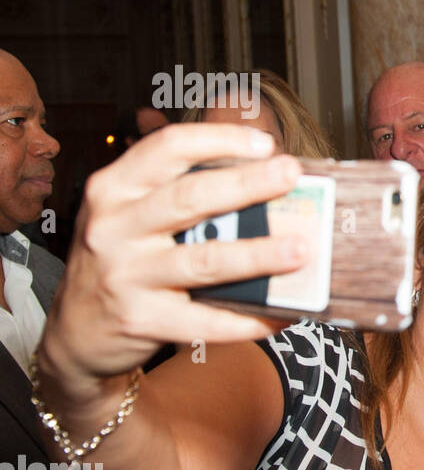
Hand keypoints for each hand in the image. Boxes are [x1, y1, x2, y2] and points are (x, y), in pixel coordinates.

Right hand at [40, 124, 305, 390]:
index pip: (167, 149)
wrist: (76, 330)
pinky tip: (281, 314)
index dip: (218, 139)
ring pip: (205, 260)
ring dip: (259, 254)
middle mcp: (114, 227)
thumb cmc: (120, 259)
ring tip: (302, 249)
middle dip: (247, 184)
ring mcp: (126, 274)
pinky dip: (248, 319)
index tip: (264, 142)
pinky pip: (205, 320)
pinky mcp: (140, 319)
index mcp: (114, 189)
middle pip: (191, 198)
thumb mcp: (128, 214)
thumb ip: (176, 192)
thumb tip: (263, 178)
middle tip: (290, 175)